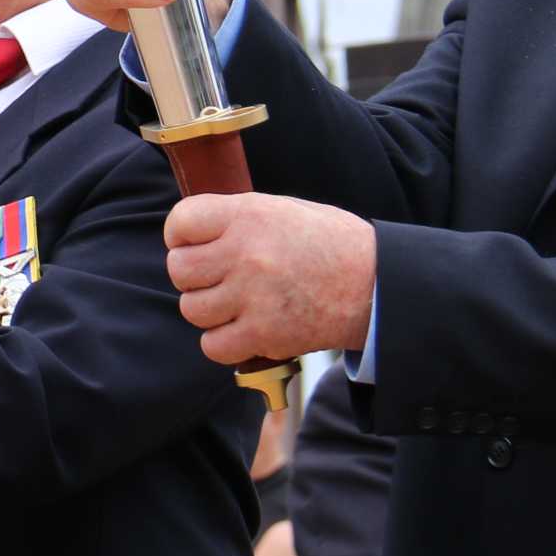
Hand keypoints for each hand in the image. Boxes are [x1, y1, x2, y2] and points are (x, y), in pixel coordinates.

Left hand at [164, 193, 375, 366]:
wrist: (376, 285)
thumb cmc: (332, 245)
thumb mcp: (283, 210)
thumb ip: (237, 218)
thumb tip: (195, 231)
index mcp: (248, 214)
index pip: (181, 222)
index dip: (180, 236)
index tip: (191, 244)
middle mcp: (245, 253)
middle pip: (179, 269)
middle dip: (191, 275)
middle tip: (215, 278)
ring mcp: (252, 295)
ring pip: (192, 308)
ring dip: (208, 309)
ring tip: (233, 304)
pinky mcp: (264, 334)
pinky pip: (213, 345)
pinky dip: (222, 342)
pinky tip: (242, 329)